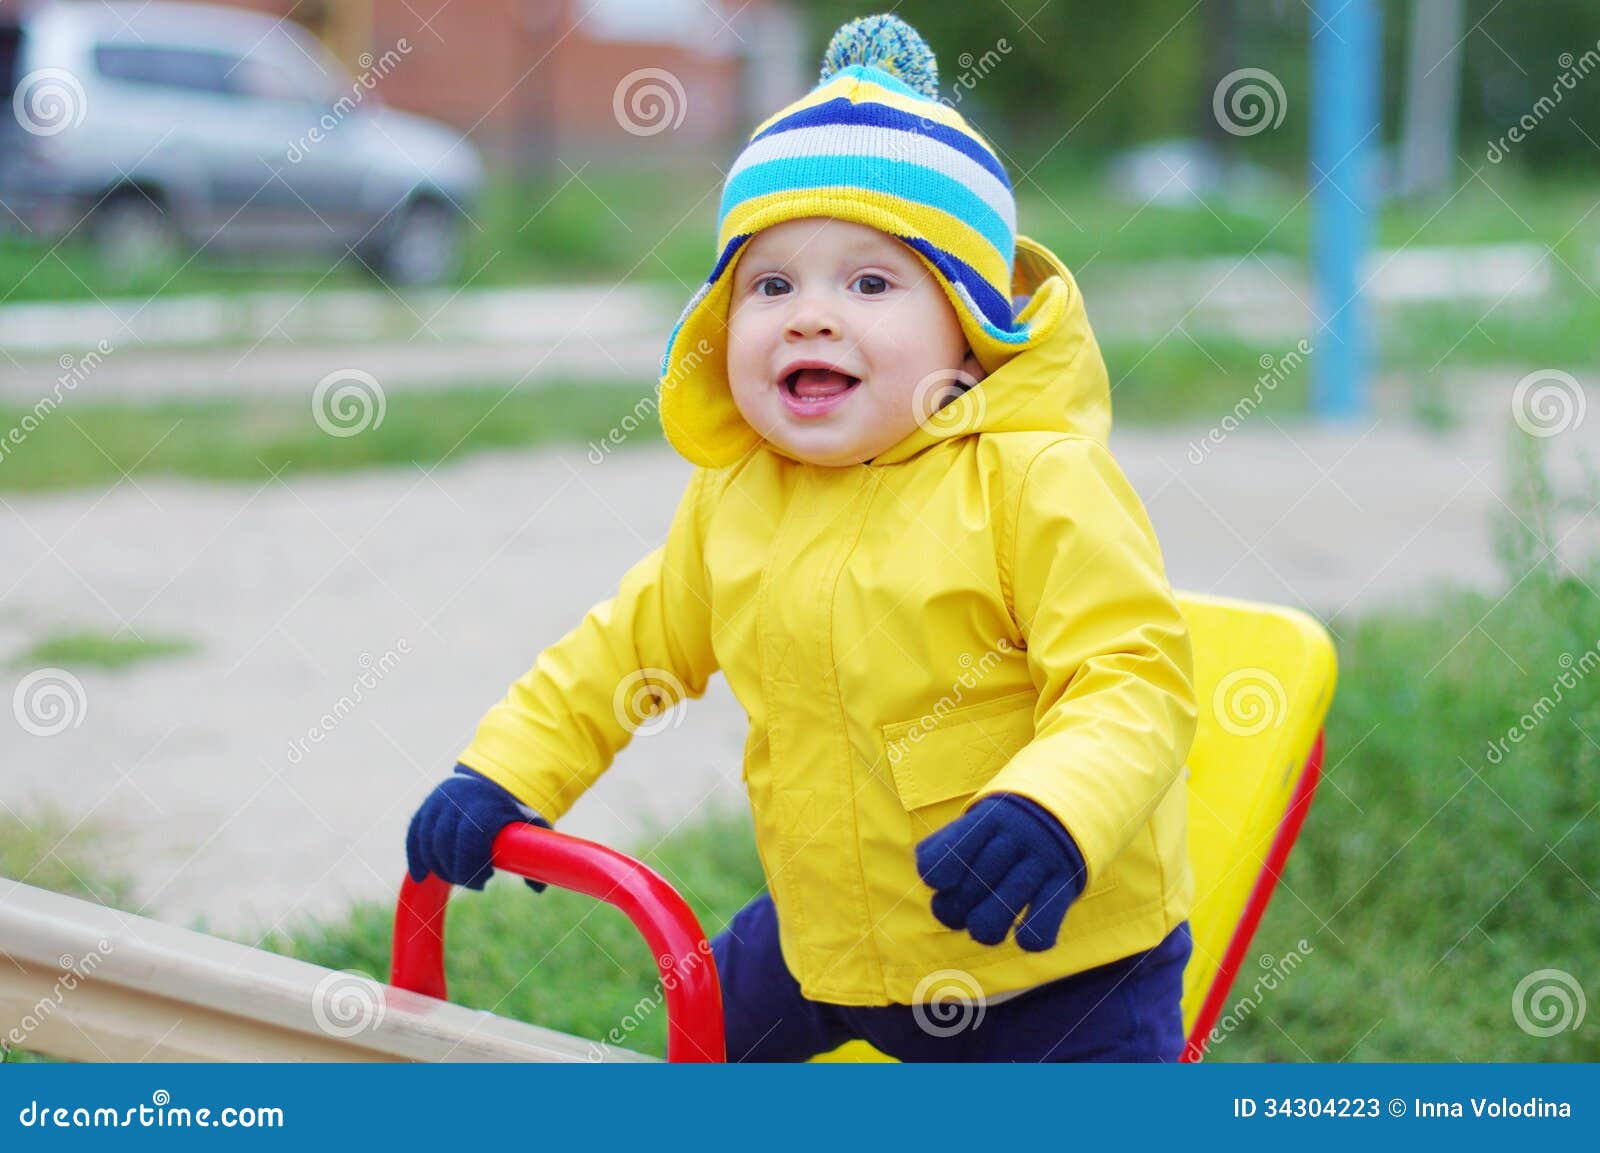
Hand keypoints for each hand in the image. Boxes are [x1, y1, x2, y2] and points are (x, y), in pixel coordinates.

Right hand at [406, 764, 551, 891]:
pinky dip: (416, 856)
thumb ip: (535, 854)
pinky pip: (414, 835)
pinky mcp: (425, 808)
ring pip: (428, 841)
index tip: (486, 879)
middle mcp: (459, 800)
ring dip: (439, 866)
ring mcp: (439, 802)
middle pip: (446, 842)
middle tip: (473, 882)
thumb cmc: (513, 812)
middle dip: (457, 870)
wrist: (492, 782)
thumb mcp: (529, 826)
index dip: (473, 865)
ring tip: (457, 876)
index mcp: (486, 804)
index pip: (471, 838)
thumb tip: (537, 888)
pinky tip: (421, 875)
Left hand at [914, 793, 1086, 951]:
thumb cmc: (1003, 829)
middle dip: (956, 911)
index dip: (937, 878)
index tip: (942, 884)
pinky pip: (1042, 928)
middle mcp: (1017, 834)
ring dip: (985, 931)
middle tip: (961, 910)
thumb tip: (937, 886)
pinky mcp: (1067, 883)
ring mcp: (1044, 858)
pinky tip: (1021, 933)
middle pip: (971, 888)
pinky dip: (1028, 939)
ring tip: (984, 925)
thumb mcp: (976, 823)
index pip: (947, 854)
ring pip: (999, 912)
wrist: (1067, 810)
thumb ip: (943, 850)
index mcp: (987, 817)